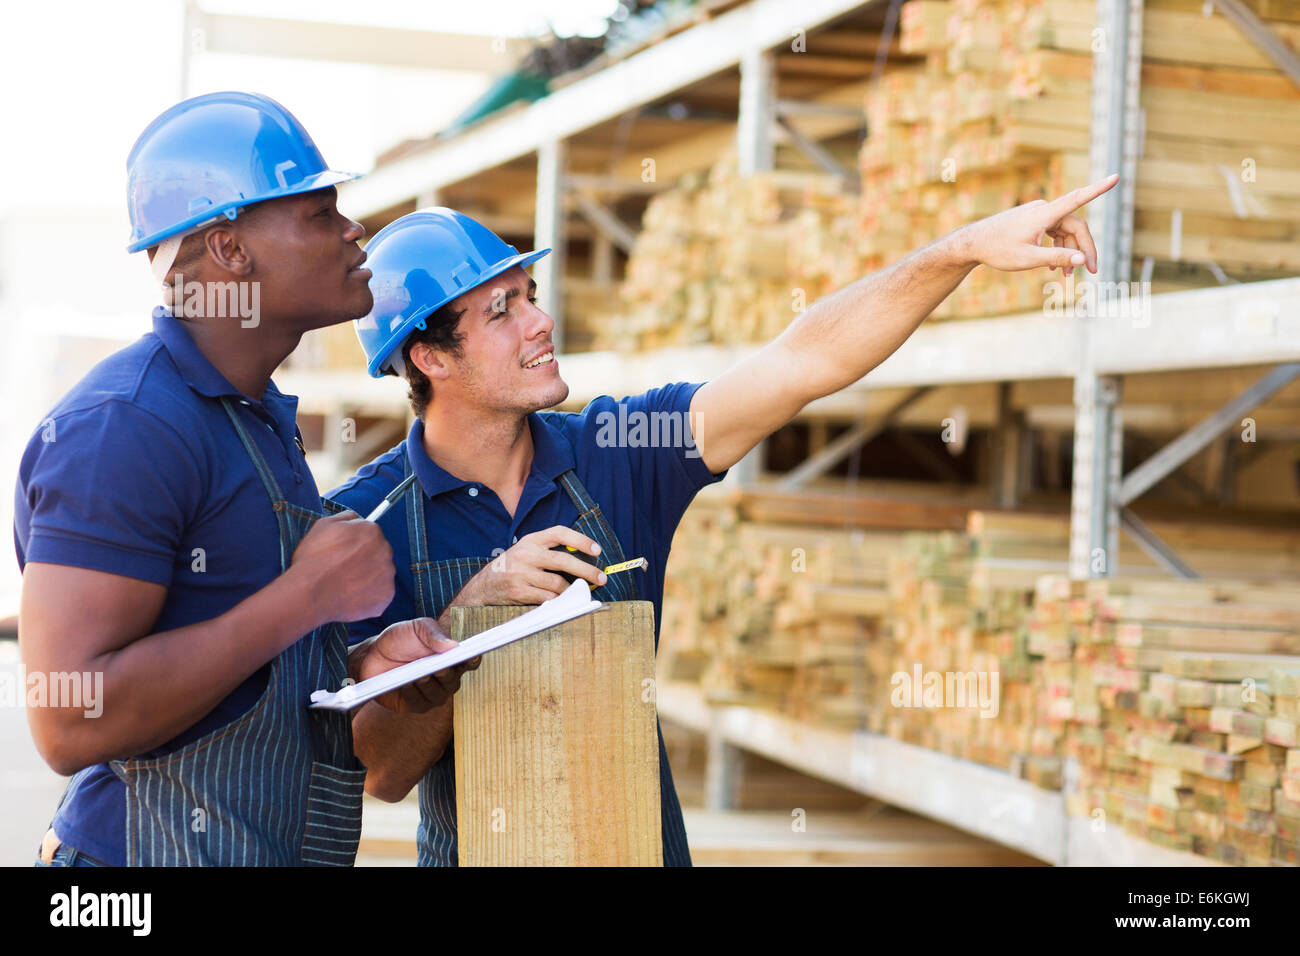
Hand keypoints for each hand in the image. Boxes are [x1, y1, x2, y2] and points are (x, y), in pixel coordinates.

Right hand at [289, 511, 394, 623]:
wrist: (309, 594)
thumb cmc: (313, 560)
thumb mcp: (323, 525)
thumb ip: (346, 517)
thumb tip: (357, 518)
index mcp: (371, 531)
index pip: (370, 534)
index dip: (356, 544)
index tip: (346, 553)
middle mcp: (385, 550)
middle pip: (378, 553)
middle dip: (365, 559)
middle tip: (345, 569)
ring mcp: (388, 574)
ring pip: (380, 573)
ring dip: (368, 577)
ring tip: (346, 583)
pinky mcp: (386, 594)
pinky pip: (380, 593)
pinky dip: (369, 595)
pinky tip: (352, 595)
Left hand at [354, 617, 479, 713]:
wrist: (372, 655)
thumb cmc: (399, 640)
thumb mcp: (416, 628)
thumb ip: (434, 634)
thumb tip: (453, 646)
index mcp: (450, 658)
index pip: (469, 662)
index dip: (473, 659)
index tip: (473, 654)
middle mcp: (445, 678)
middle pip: (454, 680)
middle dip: (447, 674)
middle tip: (441, 667)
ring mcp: (431, 693)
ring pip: (438, 693)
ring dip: (429, 684)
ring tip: (420, 674)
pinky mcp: (415, 705)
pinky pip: (418, 702)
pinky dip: (413, 693)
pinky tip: (406, 684)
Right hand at [454, 526, 606, 606]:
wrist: (483, 587)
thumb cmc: (511, 568)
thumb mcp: (526, 551)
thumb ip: (548, 551)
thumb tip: (581, 560)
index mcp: (530, 541)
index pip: (559, 533)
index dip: (580, 540)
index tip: (597, 549)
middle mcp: (526, 554)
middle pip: (563, 560)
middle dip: (587, 570)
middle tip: (601, 578)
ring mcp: (521, 573)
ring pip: (558, 584)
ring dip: (572, 591)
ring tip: (577, 593)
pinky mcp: (519, 591)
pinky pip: (547, 599)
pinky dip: (558, 602)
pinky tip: (561, 602)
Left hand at [954, 174, 1118, 274]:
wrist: (973, 243)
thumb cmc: (998, 250)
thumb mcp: (1028, 259)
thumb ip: (1057, 258)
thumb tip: (1083, 260)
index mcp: (1044, 214)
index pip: (1077, 198)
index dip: (1098, 189)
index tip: (1116, 177)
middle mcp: (1043, 210)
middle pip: (1075, 227)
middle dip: (1084, 249)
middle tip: (1092, 272)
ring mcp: (1038, 214)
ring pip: (1065, 231)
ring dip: (1069, 252)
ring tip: (1066, 277)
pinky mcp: (1033, 220)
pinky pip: (1053, 232)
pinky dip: (1057, 247)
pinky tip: (1055, 267)